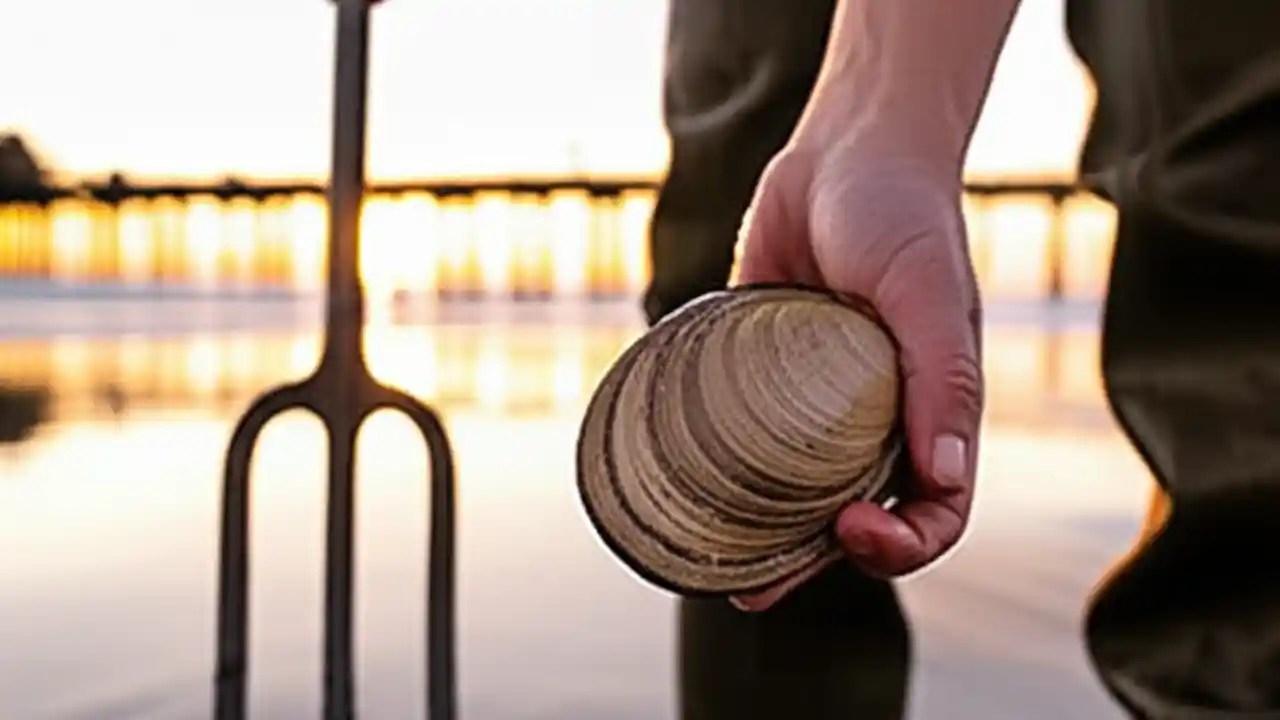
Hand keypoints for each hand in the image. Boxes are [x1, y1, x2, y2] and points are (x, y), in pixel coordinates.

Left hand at [728, 140, 983, 611]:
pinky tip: (688, 492)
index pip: (934, 510)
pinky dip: (724, 471)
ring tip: (719, 572)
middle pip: (855, 517)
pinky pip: (747, 436)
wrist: (841, 152)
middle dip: (815, 563)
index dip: (902, 544)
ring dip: (764, 538)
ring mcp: (818, 400)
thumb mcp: (927, 293)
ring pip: (795, 492)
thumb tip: (945, 479)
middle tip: (756, 585)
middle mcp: (877, 417)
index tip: (852, 529)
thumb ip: (944, 380)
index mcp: (931, 412)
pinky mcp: (765, 373)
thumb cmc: (902, 215)